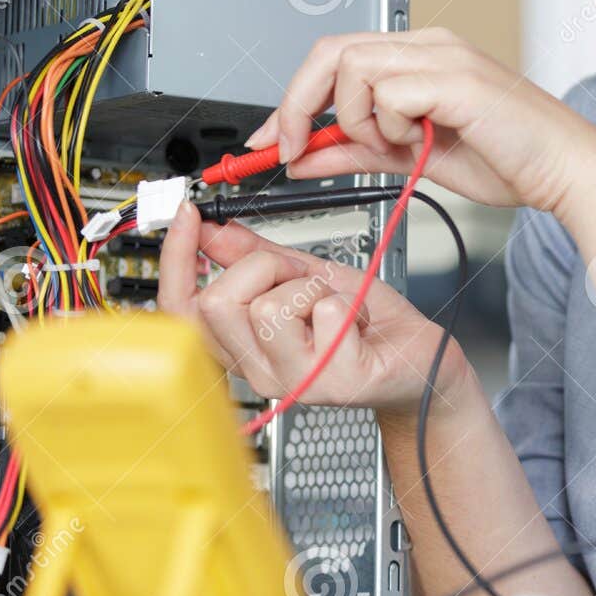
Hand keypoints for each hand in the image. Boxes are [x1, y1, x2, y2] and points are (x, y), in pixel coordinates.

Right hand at [157, 200, 476, 413]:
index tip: (191, 215)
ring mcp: (295, 381)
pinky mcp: (334, 380)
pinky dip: (347, 302)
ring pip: (269, 308)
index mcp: (244, 346)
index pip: (182, 309)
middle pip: (218, 302)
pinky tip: (358, 323)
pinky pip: (324, 313)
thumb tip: (213, 230)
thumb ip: (260, 257)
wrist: (419, 356)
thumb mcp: (309, 278)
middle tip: (301, 275)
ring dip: (310, 287)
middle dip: (263, 267)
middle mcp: (259, 370)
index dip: (177, 259)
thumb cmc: (367, 325)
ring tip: (334, 303)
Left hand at [242, 26, 595, 217]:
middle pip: (331, 51)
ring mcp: (444, 57)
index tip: (268, 142)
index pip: (336, 58)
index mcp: (422, 57)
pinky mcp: (456, 79)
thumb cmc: (511, 161)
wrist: (568, 172)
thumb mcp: (414, 159)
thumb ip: (358, 152)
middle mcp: (431, 45)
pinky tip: (422, 143)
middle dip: (296, 105)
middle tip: (288, 149)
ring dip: (355, 120)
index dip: (292, 99)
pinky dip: (390, 126)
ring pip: (353, 68)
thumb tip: (303, 156)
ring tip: (395, 146)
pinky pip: (388, 93)